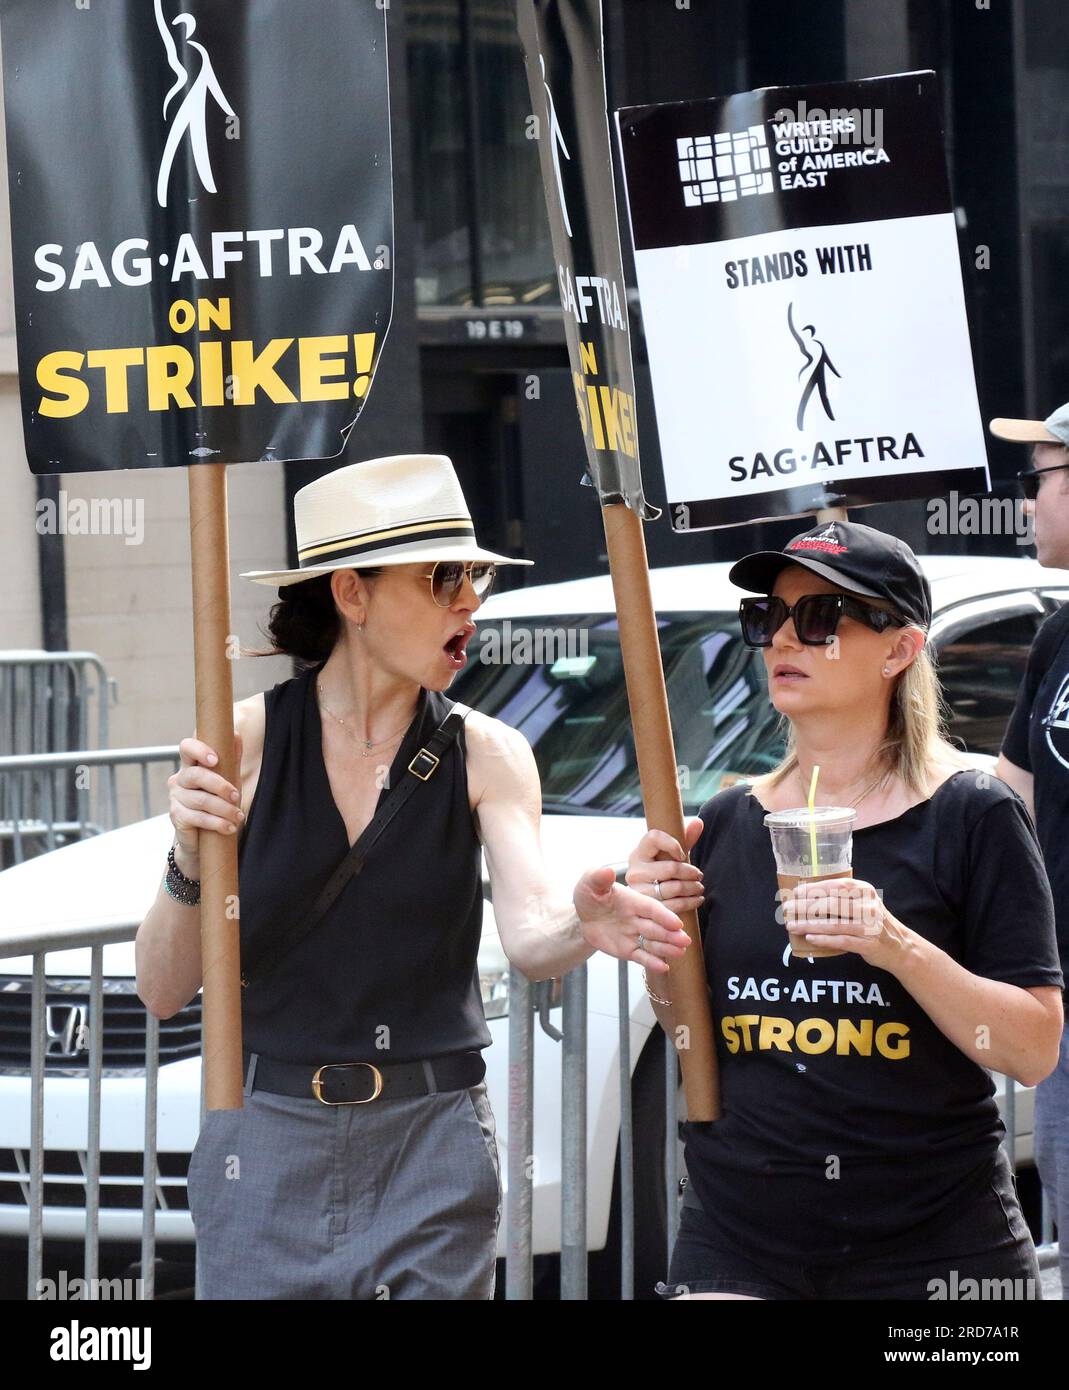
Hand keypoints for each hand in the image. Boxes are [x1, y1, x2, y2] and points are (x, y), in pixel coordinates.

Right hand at [168, 730, 244, 864]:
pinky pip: (198, 818)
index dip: (199, 750)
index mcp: (190, 765)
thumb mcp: (227, 779)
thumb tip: (236, 734)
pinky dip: (217, 823)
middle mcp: (179, 779)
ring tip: (239, 816)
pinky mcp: (176, 817)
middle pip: (196, 775)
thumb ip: (231, 758)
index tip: (216, 759)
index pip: (186, 747)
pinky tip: (230, 827)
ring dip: (224, 809)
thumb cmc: (217, 802)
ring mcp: (175, 798)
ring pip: (201, 800)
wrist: (203, 837)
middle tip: (237, 797)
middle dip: (221, 786)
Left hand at [574, 866, 691, 973]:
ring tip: (680, 952)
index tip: (677, 923)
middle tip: (685, 940)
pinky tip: (664, 967)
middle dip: (671, 934)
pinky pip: (641, 956)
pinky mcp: (628, 949)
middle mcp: (637, 918)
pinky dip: (651, 962)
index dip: (663, 915)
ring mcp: (634, 935)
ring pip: (652, 942)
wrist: (583, 916)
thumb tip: (606, 870)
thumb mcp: (590, 883)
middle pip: (656, 927)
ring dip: (666, 948)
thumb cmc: (590, 895)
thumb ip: (599, 878)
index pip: (650, 908)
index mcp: (633, 900)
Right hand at [624, 819, 704, 917]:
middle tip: (700, 875)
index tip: (682, 854)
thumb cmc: (660, 871)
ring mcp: (640, 891)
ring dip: (693, 888)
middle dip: (690, 872)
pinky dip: (690, 902)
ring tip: (700, 887)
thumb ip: (684, 838)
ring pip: (675, 887)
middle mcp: (635, 872)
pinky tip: (697, 899)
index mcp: (638, 854)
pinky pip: (674, 904)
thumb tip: (699, 822)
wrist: (642, 900)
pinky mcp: (648, 908)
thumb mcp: (669, 855)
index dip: (672, 844)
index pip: (654, 838)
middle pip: (671, 868)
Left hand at [782, 876, 910, 971]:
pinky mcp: (869, 944)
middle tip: (787, 910)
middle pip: (831, 904)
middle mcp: (868, 906)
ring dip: (809, 925)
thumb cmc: (872, 921)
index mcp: (864, 890)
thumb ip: (842, 897)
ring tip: (792, 926)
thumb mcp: (862, 902)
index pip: (836, 886)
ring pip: (834, 924)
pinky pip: (842, 941)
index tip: (795, 892)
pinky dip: (824, 939)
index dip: (814, 888)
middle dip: (805, 907)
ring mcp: (870, 926)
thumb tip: (805, 895)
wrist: (899, 945)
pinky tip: (810, 938)